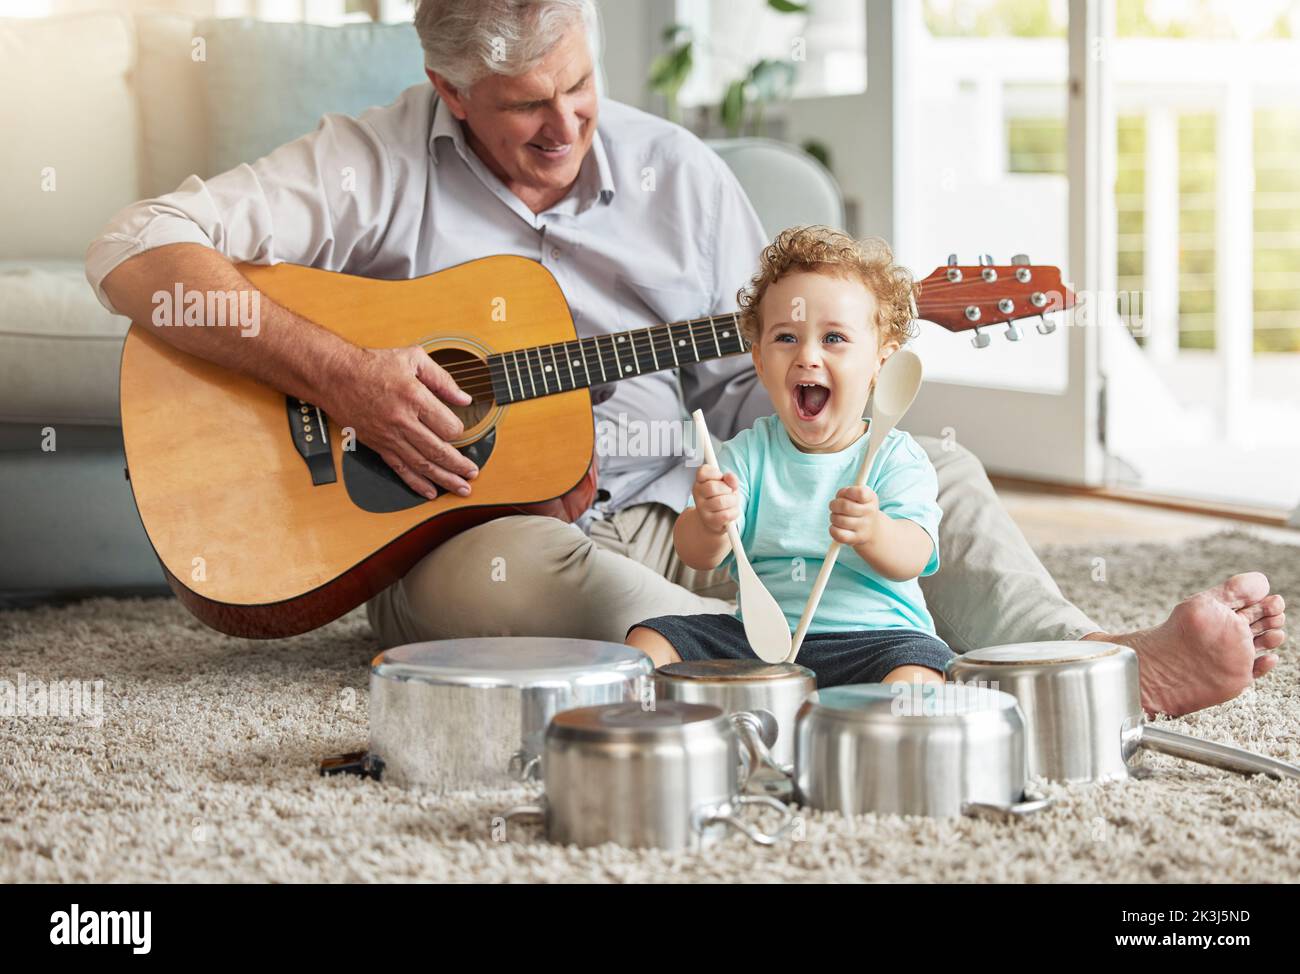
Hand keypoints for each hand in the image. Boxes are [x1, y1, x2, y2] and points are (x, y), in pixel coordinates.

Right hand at [326, 345, 478, 499]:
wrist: (334, 376)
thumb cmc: (372, 365)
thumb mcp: (413, 358)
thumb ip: (442, 379)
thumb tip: (464, 398)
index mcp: (415, 398)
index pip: (448, 426)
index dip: (460, 431)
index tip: (461, 430)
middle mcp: (402, 421)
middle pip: (438, 451)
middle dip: (459, 465)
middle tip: (473, 473)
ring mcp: (389, 436)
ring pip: (422, 465)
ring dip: (445, 479)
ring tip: (461, 488)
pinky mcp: (378, 445)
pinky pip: (400, 469)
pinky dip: (417, 484)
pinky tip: (430, 492)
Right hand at [692, 464, 740, 534]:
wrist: (716, 520)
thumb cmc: (723, 498)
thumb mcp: (728, 485)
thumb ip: (731, 479)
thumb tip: (730, 476)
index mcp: (700, 482)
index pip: (702, 472)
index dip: (715, 473)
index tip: (721, 479)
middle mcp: (697, 494)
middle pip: (712, 487)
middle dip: (727, 489)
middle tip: (729, 493)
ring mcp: (702, 508)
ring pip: (720, 502)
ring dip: (732, 502)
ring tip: (731, 503)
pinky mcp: (709, 521)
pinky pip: (725, 515)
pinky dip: (734, 512)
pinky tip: (732, 511)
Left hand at [829, 485, 880, 546]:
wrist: (871, 528)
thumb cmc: (859, 507)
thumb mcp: (857, 495)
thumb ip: (846, 492)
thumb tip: (839, 497)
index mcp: (871, 498)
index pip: (860, 493)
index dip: (848, 492)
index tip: (846, 494)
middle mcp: (870, 512)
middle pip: (844, 506)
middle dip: (834, 505)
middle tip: (834, 506)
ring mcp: (864, 527)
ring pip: (839, 520)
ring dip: (833, 517)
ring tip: (837, 517)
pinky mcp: (857, 538)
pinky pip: (839, 534)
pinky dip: (833, 529)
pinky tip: (836, 527)